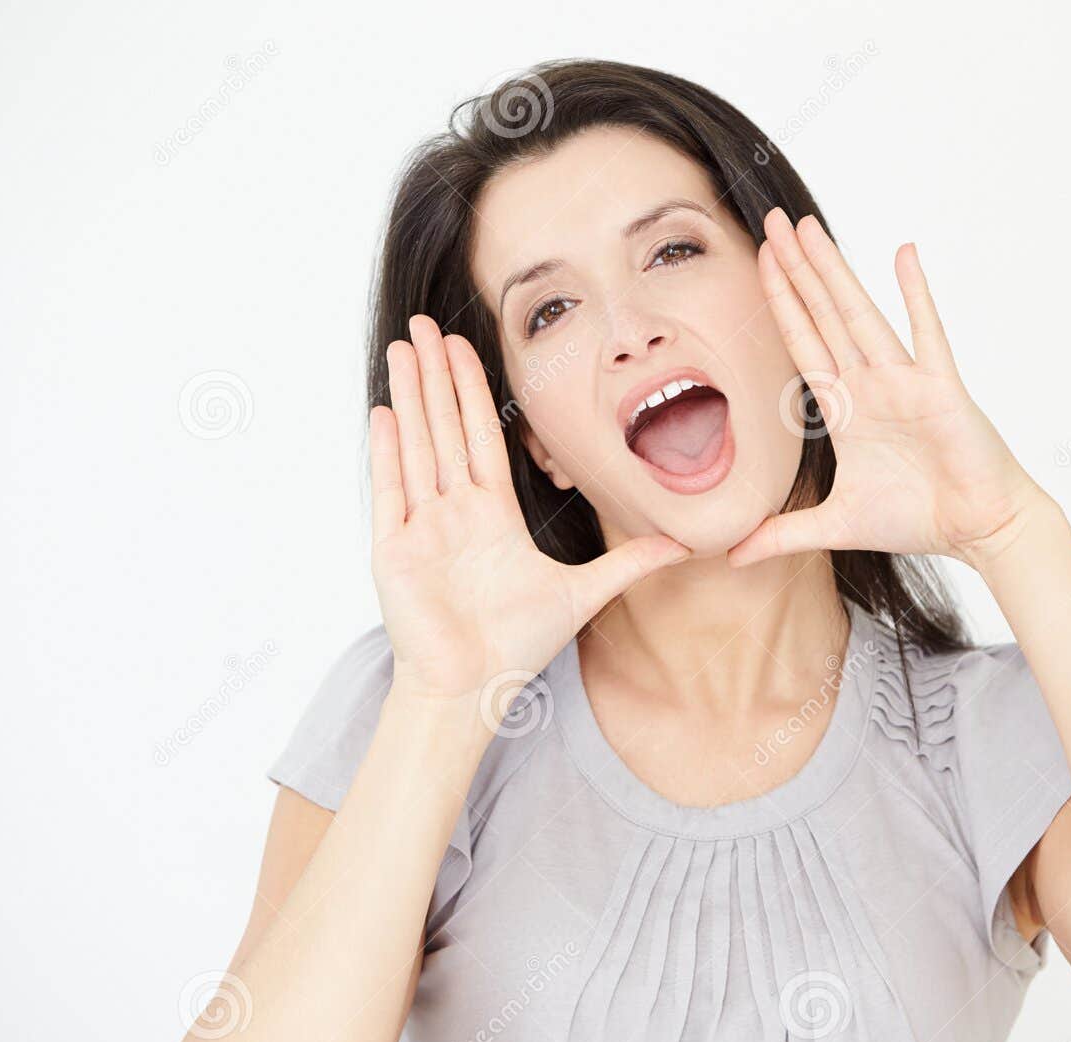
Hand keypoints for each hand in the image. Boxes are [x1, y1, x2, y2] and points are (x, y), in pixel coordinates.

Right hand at [369, 315, 688, 718]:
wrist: (471, 690)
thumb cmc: (517, 645)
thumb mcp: (584, 593)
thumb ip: (630, 562)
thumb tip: (686, 545)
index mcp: (493, 515)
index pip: (484, 437)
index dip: (475, 391)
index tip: (467, 345)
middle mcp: (455, 512)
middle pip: (446, 428)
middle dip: (438, 376)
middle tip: (428, 323)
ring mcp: (422, 527)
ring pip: (417, 447)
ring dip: (410, 397)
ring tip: (404, 348)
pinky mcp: (395, 549)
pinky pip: (390, 491)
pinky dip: (387, 453)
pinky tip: (385, 411)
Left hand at [727, 208, 1050, 570]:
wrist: (979, 528)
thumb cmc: (918, 518)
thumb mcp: (834, 526)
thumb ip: (781, 534)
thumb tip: (728, 556)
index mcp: (847, 409)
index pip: (802, 343)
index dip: (779, 304)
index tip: (757, 262)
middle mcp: (871, 384)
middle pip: (822, 316)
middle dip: (796, 271)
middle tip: (770, 222)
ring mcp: (905, 381)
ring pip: (859, 315)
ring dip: (832, 272)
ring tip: (808, 228)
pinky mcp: (940, 388)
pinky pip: (926, 334)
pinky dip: (915, 294)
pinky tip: (902, 253)